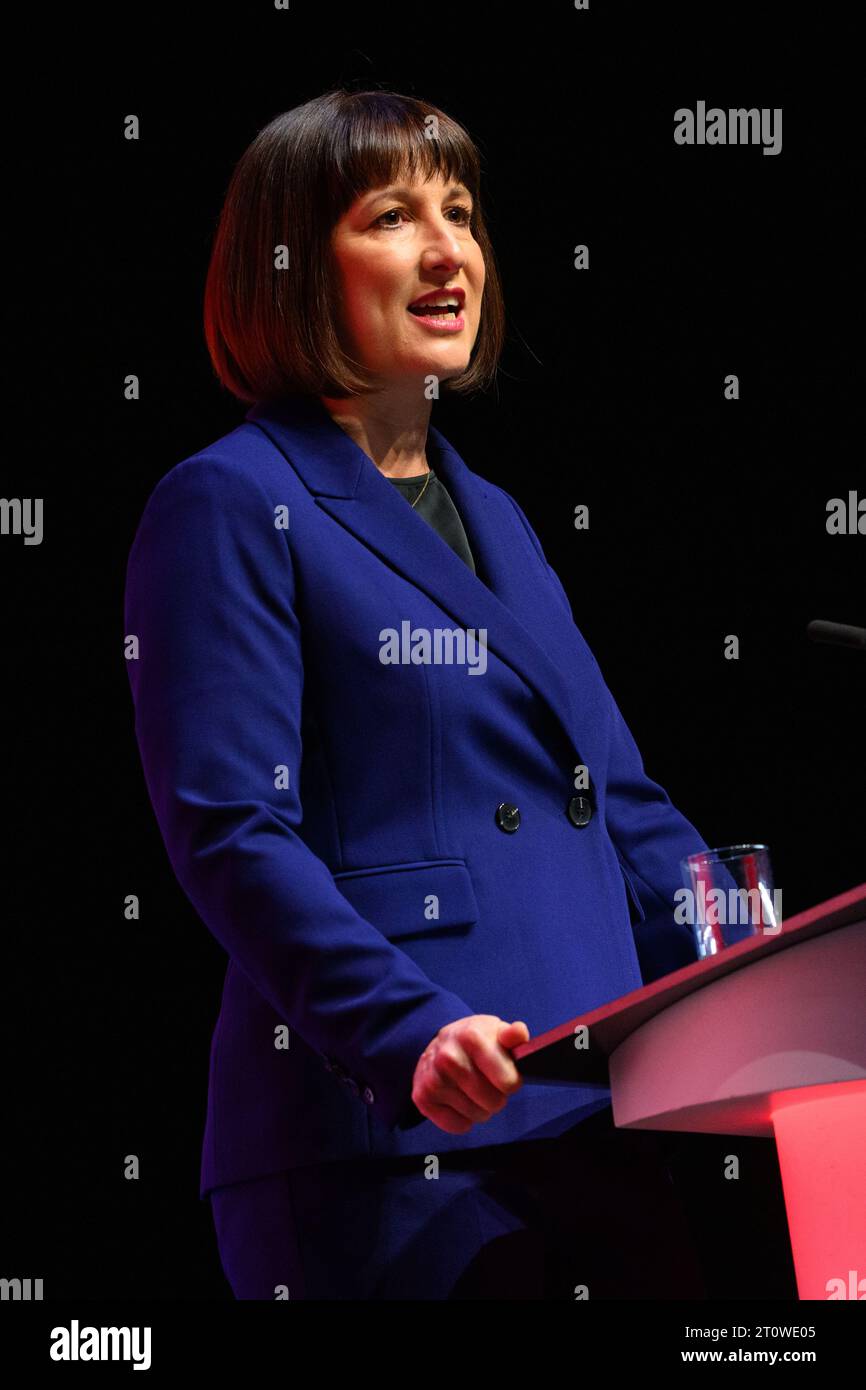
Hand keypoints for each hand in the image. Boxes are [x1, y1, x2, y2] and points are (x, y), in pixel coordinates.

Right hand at [410, 1015, 529, 1133]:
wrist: (440, 1044)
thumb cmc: (475, 1041)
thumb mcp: (496, 1031)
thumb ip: (513, 1035)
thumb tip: (519, 1033)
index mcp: (470, 1037)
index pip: (508, 1082)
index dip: (512, 1082)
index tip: (506, 1075)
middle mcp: (448, 1057)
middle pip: (493, 1102)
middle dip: (497, 1097)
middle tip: (489, 1084)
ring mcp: (433, 1078)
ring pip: (476, 1115)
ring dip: (480, 1108)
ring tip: (474, 1090)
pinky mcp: (422, 1098)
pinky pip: (457, 1125)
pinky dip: (463, 1119)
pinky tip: (459, 1100)